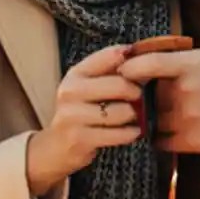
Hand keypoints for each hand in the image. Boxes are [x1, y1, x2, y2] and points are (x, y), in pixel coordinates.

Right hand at [26, 45, 142, 195]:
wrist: (57, 146)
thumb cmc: (82, 111)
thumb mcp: (90, 86)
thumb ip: (112, 70)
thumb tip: (137, 52)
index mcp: (76, 73)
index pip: (110, 56)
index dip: (133, 61)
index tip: (142, 69)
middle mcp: (70, 91)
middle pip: (119, 84)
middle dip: (136, 92)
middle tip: (139, 97)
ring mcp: (72, 115)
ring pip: (121, 111)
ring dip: (134, 115)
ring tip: (134, 116)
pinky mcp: (79, 138)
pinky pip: (117, 134)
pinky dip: (130, 133)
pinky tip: (132, 131)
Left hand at [118, 48, 199, 164]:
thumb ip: (182, 61)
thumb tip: (148, 63)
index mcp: (193, 64)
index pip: (147, 63)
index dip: (129, 69)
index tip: (122, 74)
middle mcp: (188, 89)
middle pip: (149, 96)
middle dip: (147, 99)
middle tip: (146, 101)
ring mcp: (190, 118)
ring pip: (155, 121)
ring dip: (156, 121)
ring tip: (167, 118)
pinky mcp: (195, 142)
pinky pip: (164, 141)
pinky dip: (164, 138)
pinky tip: (175, 133)